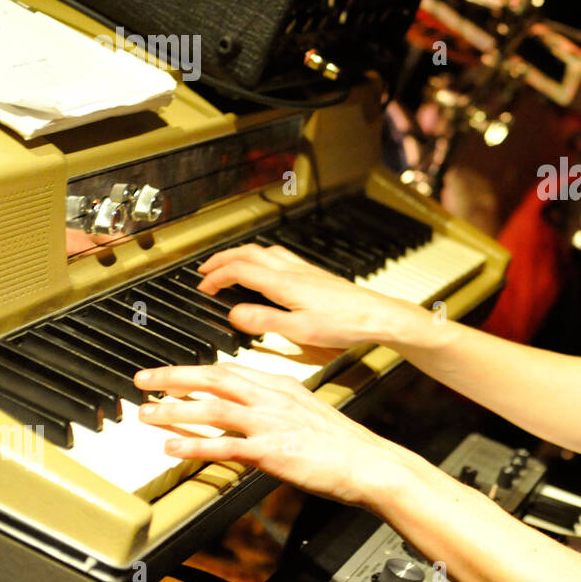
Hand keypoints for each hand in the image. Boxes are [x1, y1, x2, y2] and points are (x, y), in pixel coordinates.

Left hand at [136, 362, 420, 506]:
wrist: (370, 463)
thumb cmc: (344, 444)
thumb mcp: (309, 412)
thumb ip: (278, 407)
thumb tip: (253, 411)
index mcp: (283, 386)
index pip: (230, 370)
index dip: (195, 369)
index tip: (171, 372)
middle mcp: (274, 399)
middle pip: (215, 379)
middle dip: (174, 377)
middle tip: (143, 379)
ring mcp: (271, 424)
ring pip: (213, 408)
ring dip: (175, 410)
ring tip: (147, 412)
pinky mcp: (271, 452)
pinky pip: (225, 446)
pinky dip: (195, 446)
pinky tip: (172, 448)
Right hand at [195, 243, 433, 349]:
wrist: (377, 315)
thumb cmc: (345, 324)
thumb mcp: (299, 331)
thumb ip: (264, 321)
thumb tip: (234, 315)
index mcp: (284, 284)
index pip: (239, 271)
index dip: (216, 277)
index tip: (202, 288)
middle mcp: (293, 271)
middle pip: (249, 254)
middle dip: (222, 259)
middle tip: (205, 270)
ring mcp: (305, 270)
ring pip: (265, 251)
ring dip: (242, 255)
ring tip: (229, 264)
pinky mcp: (316, 274)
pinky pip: (281, 256)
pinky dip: (262, 257)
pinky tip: (268, 267)